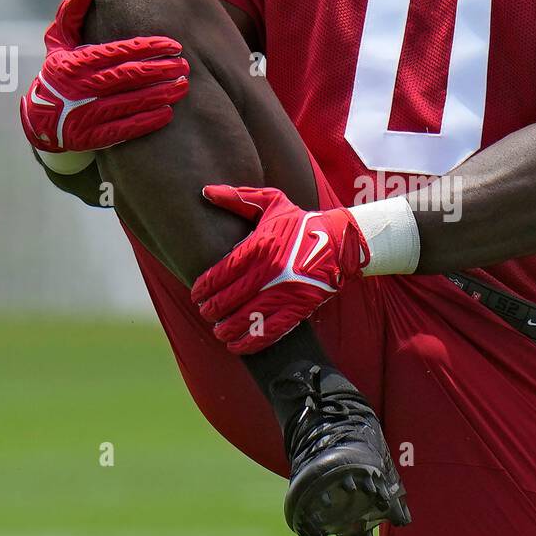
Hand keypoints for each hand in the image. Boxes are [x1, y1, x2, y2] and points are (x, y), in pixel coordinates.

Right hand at [20, 0, 189, 152]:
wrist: (41, 119)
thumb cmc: (58, 72)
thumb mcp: (58, 41)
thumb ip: (73, 12)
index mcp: (76, 62)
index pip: (118, 51)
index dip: (148, 47)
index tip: (173, 45)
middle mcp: (81, 87)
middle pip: (128, 76)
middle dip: (160, 69)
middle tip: (184, 65)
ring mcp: (86, 113)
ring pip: (130, 102)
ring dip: (160, 94)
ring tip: (183, 86)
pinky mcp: (92, 136)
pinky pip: (125, 128)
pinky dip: (147, 121)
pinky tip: (168, 112)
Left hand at [192, 185, 369, 352]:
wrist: (338, 241)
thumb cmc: (300, 221)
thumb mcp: (271, 202)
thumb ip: (238, 197)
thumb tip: (205, 190)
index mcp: (259, 246)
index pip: (221, 273)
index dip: (204, 288)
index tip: (196, 295)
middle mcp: (268, 271)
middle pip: (229, 299)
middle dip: (212, 310)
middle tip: (205, 313)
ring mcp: (284, 291)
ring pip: (246, 318)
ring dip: (227, 329)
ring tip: (219, 331)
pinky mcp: (298, 308)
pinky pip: (269, 331)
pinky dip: (250, 342)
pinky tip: (237, 345)